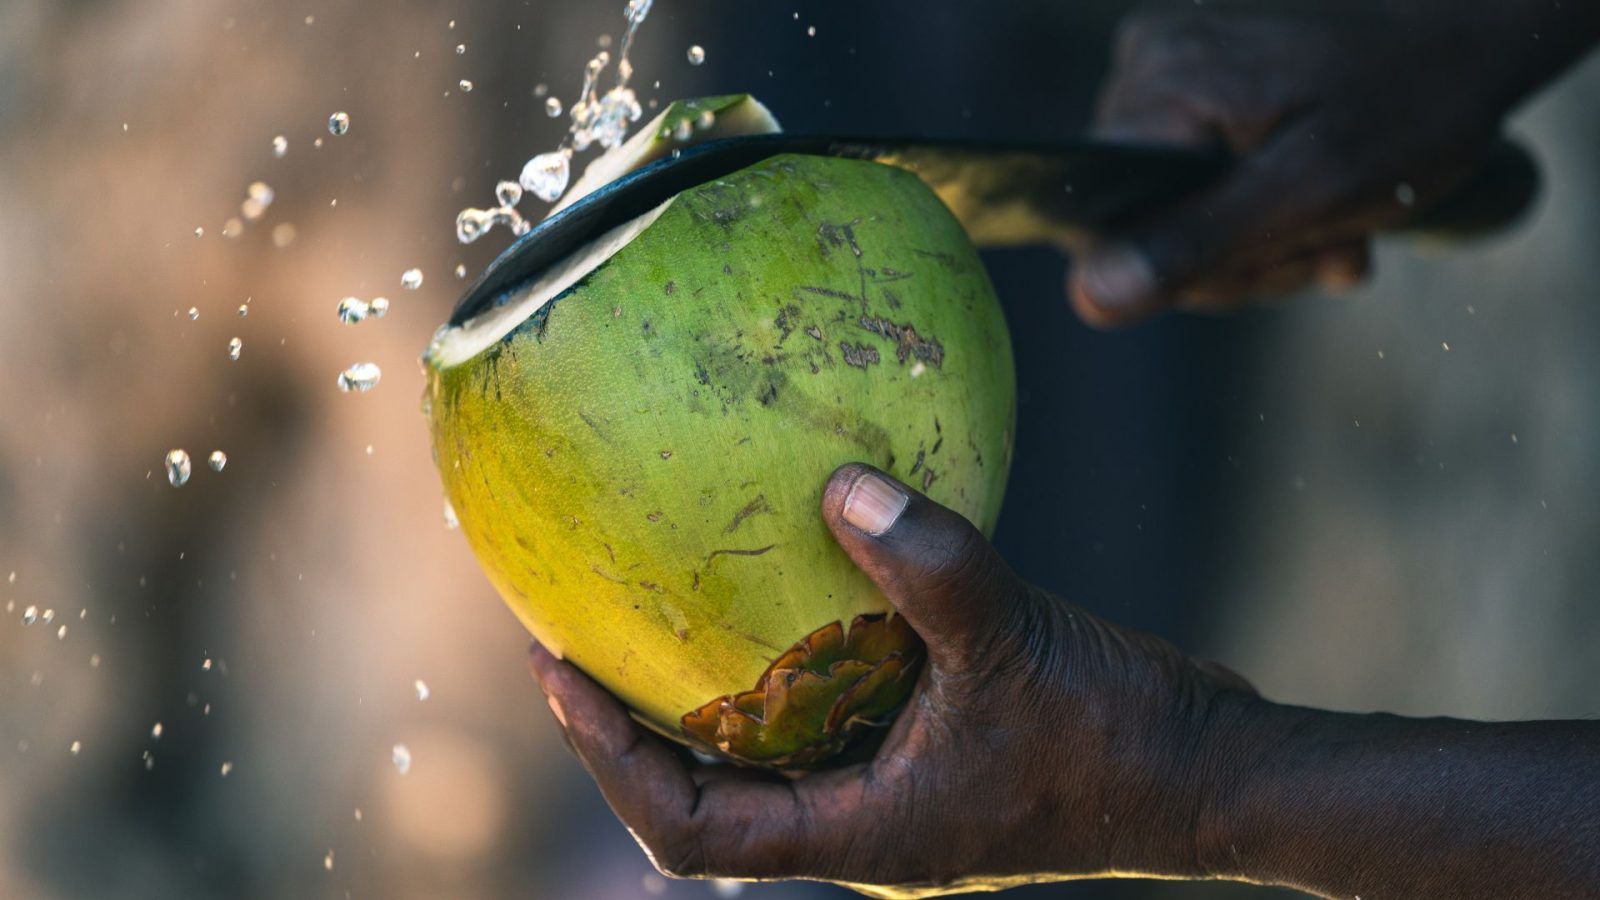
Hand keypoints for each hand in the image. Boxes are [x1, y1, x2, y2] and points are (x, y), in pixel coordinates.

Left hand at [527, 463, 1258, 896]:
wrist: (1214, 773)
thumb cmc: (1120, 739)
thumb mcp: (1015, 642)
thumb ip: (928, 564)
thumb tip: (838, 486)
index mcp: (858, 834)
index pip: (690, 828)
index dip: (609, 760)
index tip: (557, 674)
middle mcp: (861, 819)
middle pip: (707, 794)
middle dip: (633, 726)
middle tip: (576, 632)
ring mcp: (896, 785)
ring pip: (767, 752)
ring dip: (707, 691)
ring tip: (653, 605)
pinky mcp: (932, 743)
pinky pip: (833, 703)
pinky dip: (794, 654)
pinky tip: (790, 576)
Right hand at [1069, 1, 1593, 326]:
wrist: (1471, 41)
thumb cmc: (1411, 106)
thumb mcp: (1310, 192)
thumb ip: (1196, 243)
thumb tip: (1088, 297)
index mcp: (1164, 86)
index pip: (1098, 222)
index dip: (1174, 268)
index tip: (1266, 258)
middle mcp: (1147, 67)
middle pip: (1136, 222)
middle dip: (1235, 259)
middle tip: (1320, 245)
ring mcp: (1169, 74)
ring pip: (1171, 213)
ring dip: (1259, 245)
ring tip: (1334, 230)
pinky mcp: (1194, 88)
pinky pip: (1195, 182)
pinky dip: (1259, 213)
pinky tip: (1318, 213)